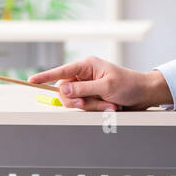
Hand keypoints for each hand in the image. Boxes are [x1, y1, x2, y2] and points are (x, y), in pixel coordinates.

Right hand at [27, 56, 167, 110]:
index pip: (61, 71)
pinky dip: (98, 109)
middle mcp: (85, 75)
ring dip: (93, 106)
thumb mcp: (106, 86)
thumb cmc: (128, 84)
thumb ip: (83, 89)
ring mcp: (88, 88)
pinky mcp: (93, 98)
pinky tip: (111, 106)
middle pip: (66, 92)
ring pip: (76, 102)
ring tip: (110, 104)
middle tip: (89, 104)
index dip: (45, 77)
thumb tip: (63, 90)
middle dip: (79, 101)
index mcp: (87, 65)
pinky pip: (86, 108)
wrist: (144, 94)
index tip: (31, 81)